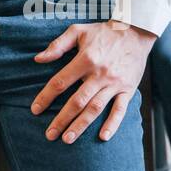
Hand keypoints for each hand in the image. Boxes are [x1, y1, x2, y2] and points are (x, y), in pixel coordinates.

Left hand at [30, 20, 155, 143]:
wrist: (135, 32)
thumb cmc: (103, 32)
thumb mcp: (78, 31)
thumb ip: (57, 45)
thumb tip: (38, 59)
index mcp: (85, 59)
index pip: (61, 82)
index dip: (46, 97)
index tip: (35, 110)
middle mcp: (99, 74)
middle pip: (77, 101)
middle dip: (62, 119)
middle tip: (49, 135)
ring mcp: (114, 83)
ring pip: (95, 108)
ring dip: (81, 125)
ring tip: (67, 139)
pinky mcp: (128, 89)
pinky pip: (120, 110)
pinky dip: (112, 124)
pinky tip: (103, 137)